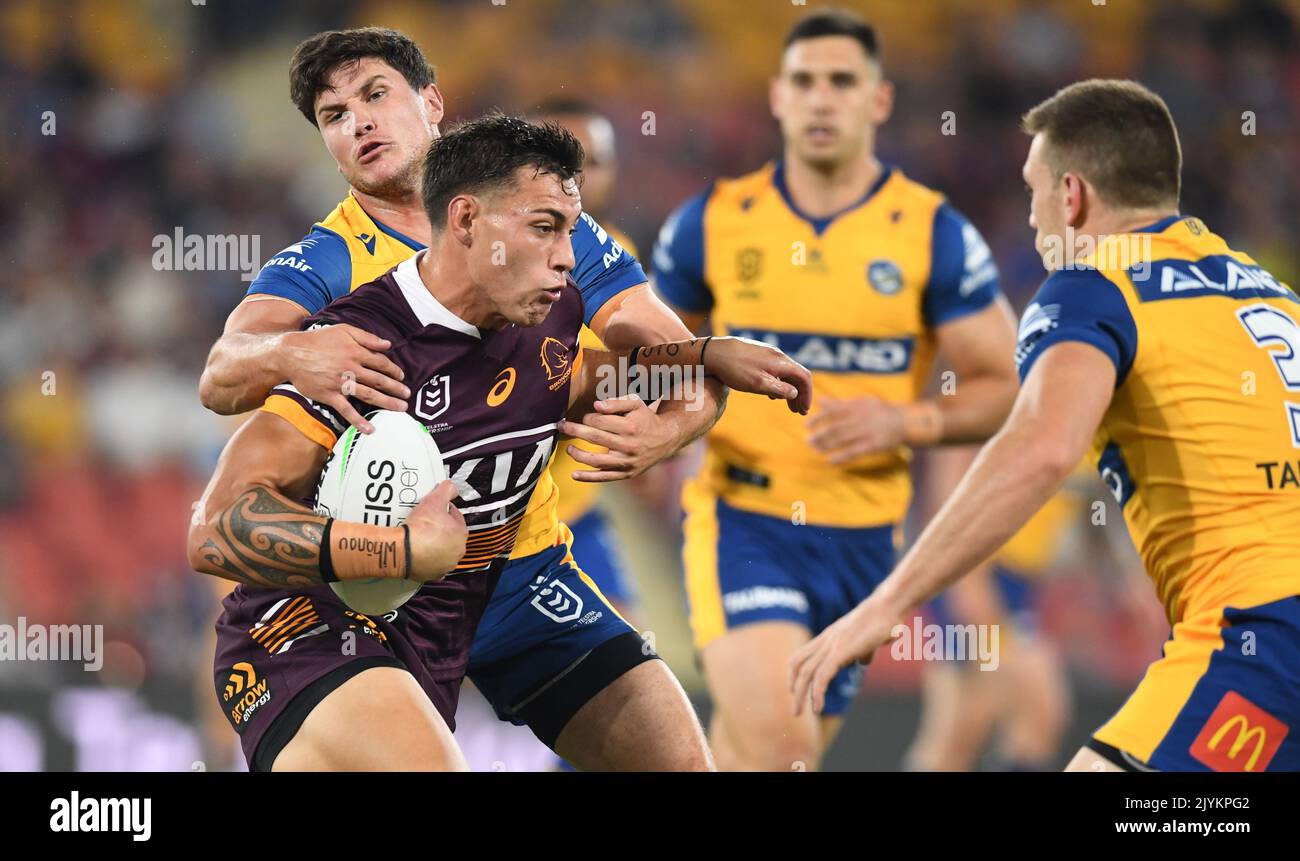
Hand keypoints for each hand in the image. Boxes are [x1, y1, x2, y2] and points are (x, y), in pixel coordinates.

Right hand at [281, 325, 409, 432]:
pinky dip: (358, 421)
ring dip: (387, 403)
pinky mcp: (329, 396)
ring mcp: (340, 384)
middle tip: (407, 395)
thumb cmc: (318, 340)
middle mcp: (351, 369)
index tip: (401, 377)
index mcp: (356, 352)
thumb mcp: (343, 330)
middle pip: (379, 381)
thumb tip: (388, 344)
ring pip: (368, 395)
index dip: (394, 370)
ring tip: (401, 409)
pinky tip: (370, 429)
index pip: (381, 363)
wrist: (290, 354)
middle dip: (396, 388)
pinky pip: (347, 410)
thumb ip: (367, 337)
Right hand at [403, 481, 466, 582]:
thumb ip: (446, 490)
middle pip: (450, 536)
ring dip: (435, 545)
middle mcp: (457, 552)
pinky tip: (420, 553)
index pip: (456, 518)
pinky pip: (432, 565)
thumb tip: (452, 488)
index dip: (445, 511)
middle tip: (427, 523)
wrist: (404, 550)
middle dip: (441, 529)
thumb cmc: (421, 527)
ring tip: (422, 537)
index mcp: (461, 534)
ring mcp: (446, 565)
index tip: (435, 509)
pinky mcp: (433, 575)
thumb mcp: (434, 500)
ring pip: (442, 551)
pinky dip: (428, 560)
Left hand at [559, 397, 677, 481]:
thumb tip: (595, 406)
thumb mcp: (635, 404)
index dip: (588, 417)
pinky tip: (574, 475)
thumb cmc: (646, 418)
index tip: (584, 416)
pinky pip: (604, 477)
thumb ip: (615, 403)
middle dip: (575, 430)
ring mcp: (627, 462)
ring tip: (568, 449)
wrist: (666, 439)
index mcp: (630, 426)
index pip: (600, 421)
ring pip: (597, 460)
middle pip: (595, 437)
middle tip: (561, 426)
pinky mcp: (627, 473)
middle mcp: (629, 445)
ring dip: (578, 454)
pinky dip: (588, 478)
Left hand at [702, 337, 812, 413]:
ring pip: (785, 373)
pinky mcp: (757, 354)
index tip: (803, 410)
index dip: (807, 395)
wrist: (712, 352)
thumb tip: (795, 393)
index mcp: (780, 362)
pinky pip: (775, 370)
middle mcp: (777, 355)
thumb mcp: (758, 383)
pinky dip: (779, 383)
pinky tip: (772, 394)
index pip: (804, 377)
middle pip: (796, 375)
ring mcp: (767, 353)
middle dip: (800, 394)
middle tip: (798, 411)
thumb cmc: (734, 369)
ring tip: (787, 405)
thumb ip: (779, 389)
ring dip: (789, 389)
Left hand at [789, 596, 903, 715]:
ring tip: (800, 713)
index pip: (801, 656)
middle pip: (798, 666)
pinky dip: (817, 693)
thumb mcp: (868, 640)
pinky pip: (822, 676)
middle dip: (794, 689)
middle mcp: (825, 641)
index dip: (794, 674)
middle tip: (795, 710)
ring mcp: (831, 645)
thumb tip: (862, 662)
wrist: (888, 607)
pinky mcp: (840, 652)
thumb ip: (862, 651)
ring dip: (801, 695)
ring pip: (806, 673)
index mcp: (829, 637)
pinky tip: (818, 708)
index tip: (795, 691)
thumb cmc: (884, 620)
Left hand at [806, 396, 903, 463]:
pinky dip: (841, 457)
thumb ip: (840, 403)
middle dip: (820, 435)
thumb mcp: (861, 403)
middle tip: (808, 440)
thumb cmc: (879, 412)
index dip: (818, 419)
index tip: (807, 425)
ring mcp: (867, 432)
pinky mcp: (874, 445)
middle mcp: (860, 418)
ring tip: (816, 449)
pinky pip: (854, 452)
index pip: (833, 412)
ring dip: (827, 445)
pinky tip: (830, 460)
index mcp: (856, 406)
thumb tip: (819, 400)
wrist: (904, 422)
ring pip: (843, 440)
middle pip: (836, 427)